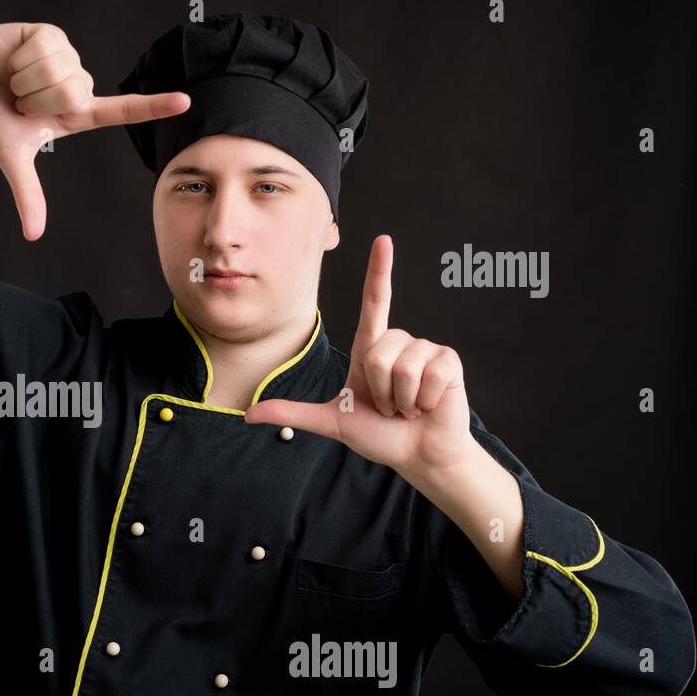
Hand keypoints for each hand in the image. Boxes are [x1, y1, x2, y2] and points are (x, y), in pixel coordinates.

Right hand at [0, 22, 189, 240]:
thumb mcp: (12, 157)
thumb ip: (28, 194)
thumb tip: (33, 236)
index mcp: (76, 113)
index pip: (121, 110)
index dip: (152, 107)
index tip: (185, 102)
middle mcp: (77, 84)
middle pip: (74, 93)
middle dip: (37, 100)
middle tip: (19, 101)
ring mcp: (67, 57)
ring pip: (58, 70)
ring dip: (26, 80)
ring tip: (13, 81)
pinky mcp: (51, 34)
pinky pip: (45, 48)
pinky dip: (20, 59)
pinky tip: (12, 60)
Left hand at [244, 236, 474, 477]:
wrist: (417, 455)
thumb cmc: (379, 435)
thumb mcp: (331, 422)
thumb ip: (291, 413)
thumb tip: (247, 414)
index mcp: (370, 349)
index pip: (374, 303)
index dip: (378, 271)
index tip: (383, 240)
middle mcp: (398, 343)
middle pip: (376, 352)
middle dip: (378, 390)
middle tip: (388, 407)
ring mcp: (426, 350)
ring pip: (402, 365)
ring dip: (400, 398)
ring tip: (407, 408)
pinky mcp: (449, 362)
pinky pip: (429, 373)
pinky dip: (423, 400)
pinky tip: (427, 406)